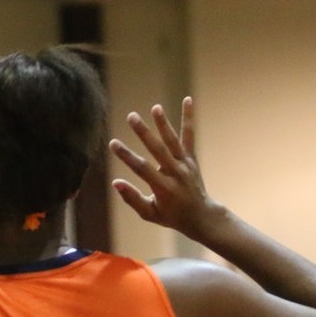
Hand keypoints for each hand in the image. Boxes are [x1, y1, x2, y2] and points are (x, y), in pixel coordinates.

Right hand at [110, 96, 220, 239]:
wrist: (202, 216)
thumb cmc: (171, 216)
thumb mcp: (149, 214)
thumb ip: (132, 199)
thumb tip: (115, 182)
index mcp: (164, 188)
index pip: (142, 169)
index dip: (127, 156)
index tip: (113, 143)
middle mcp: (176, 173)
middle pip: (158, 150)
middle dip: (144, 133)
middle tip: (131, 116)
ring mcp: (185, 164)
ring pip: (173, 141)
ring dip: (164, 123)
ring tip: (155, 107)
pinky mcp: (191, 159)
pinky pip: (189, 136)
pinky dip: (189, 118)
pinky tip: (187, 100)